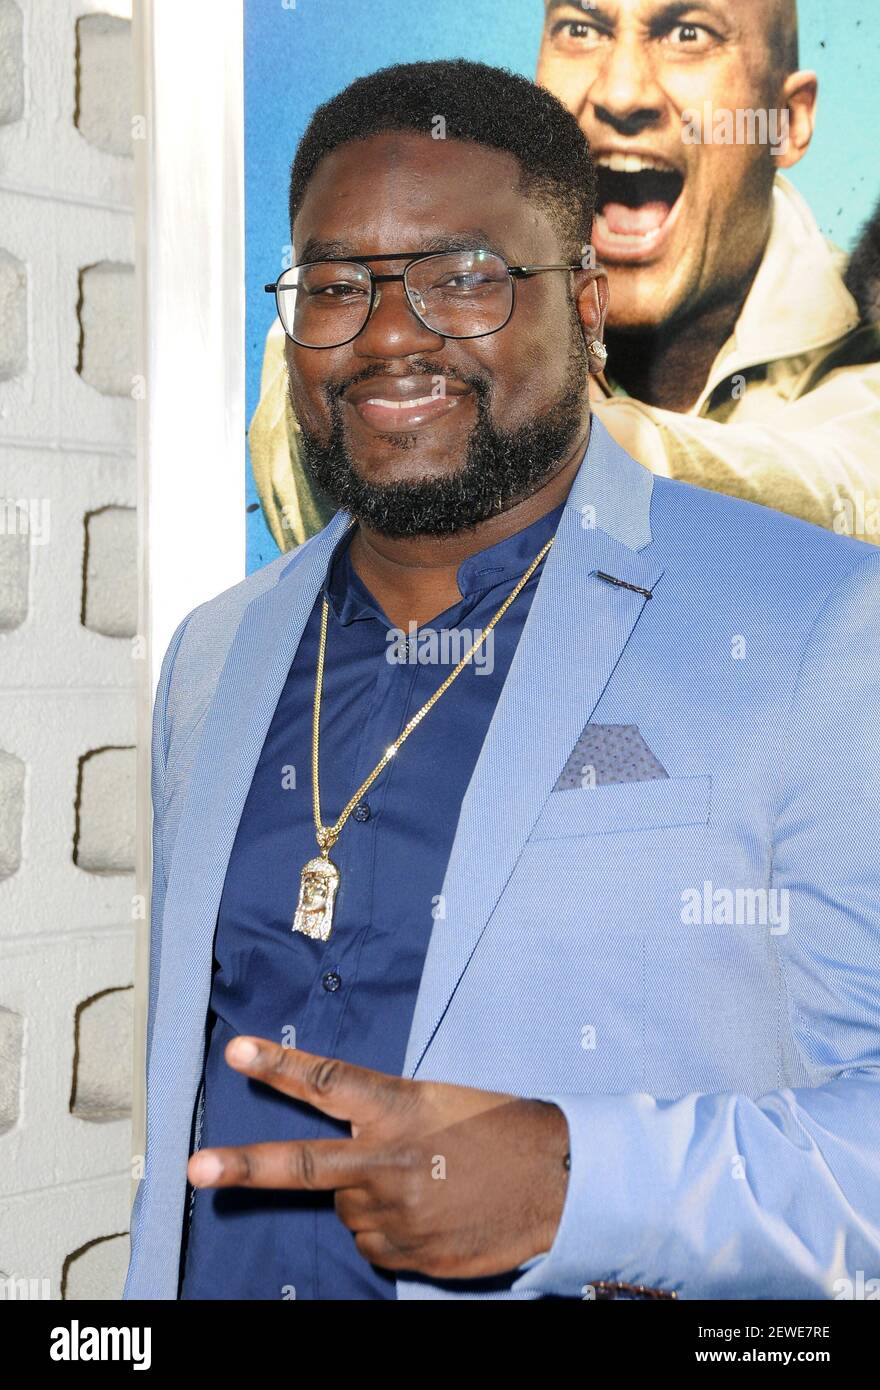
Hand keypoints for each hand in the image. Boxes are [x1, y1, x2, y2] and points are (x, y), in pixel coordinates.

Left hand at [187, 1036, 569, 1279]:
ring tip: (422, 1183)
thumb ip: (386, 1121)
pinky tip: (430, 1213)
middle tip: (196, 1168)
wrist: (561, 1184)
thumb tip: (345, 1155)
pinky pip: (374, 1243)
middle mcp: (390, 1161)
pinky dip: (390, 1229)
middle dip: (244, 1166)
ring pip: (347, 1209)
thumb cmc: (502, 1129)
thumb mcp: (442, 1103)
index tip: (238, 1051)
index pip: (328, 1081)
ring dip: (367, 1198)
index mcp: (400, 1110)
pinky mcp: (409, 1254)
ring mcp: (397, 1213)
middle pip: (303, 1165)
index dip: (279, 1065)